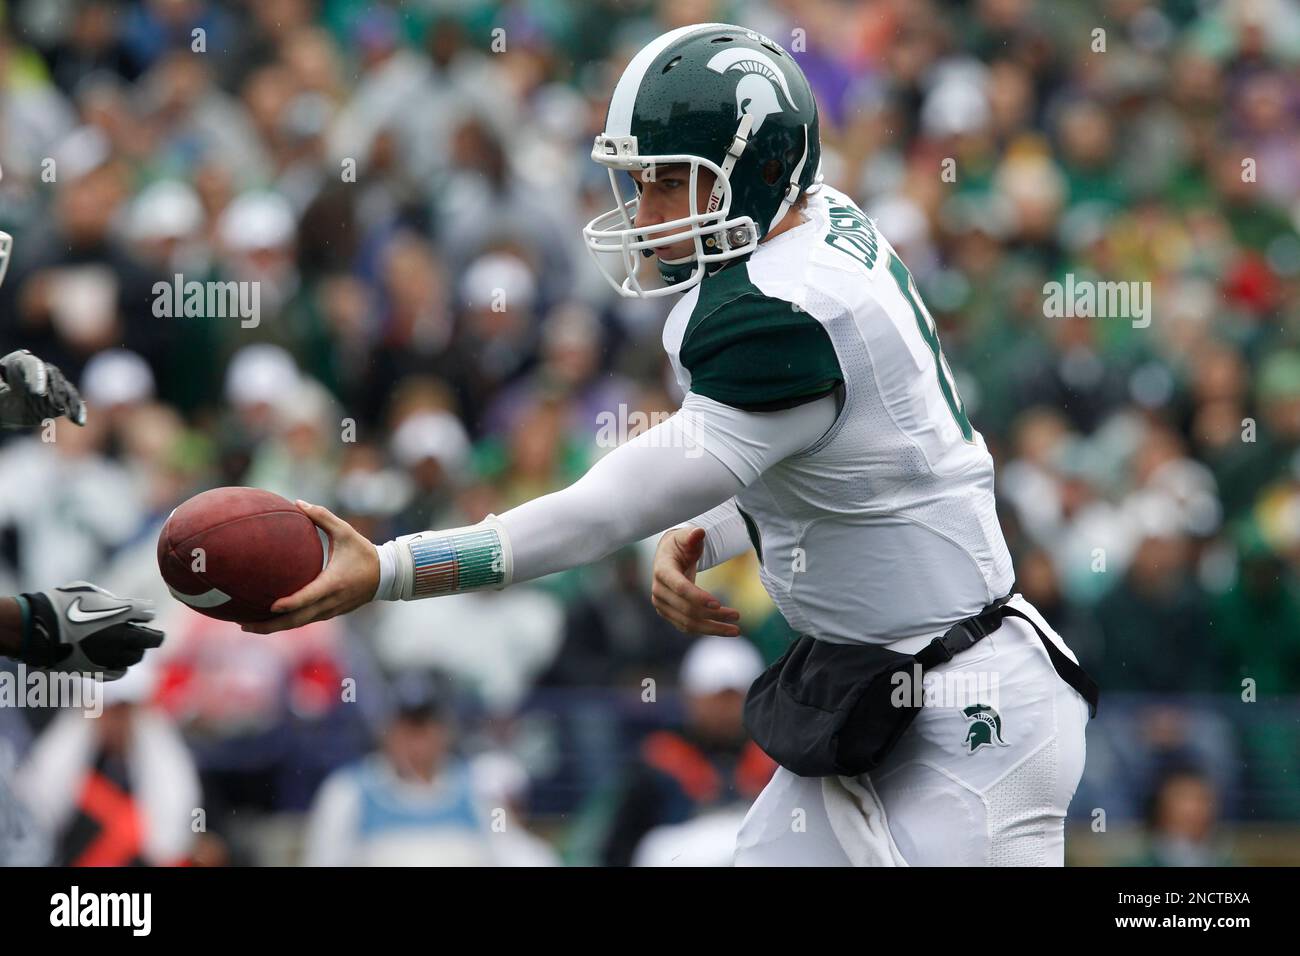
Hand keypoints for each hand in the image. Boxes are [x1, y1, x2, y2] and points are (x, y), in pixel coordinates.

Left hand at [0, 350, 85, 429]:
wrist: (1, 408)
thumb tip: (2, 380)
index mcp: (18, 363)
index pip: (32, 365)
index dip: (38, 377)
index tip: (38, 393)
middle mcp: (38, 371)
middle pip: (53, 376)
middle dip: (57, 390)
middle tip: (57, 407)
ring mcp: (50, 386)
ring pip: (66, 389)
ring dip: (72, 403)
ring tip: (74, 418)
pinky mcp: (58, 400)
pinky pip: (72, 403)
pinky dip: (77, 411)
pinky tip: (79, 422)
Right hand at [17, 581, 163, 680]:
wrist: (36, 627)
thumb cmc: (59, 603)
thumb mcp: (89, 591)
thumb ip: (109, 599)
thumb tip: (119, 606)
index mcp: (123, 612)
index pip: (148, 612)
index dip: (146, 612)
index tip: (143, 613)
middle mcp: (122, 635)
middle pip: (152, 640)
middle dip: (152, 636)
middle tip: (152, 635)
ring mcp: (111, 655)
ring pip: (136, 657)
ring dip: (136, 651)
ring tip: (132, 647)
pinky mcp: (96, 670)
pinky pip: (119, 672)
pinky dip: (121, 666)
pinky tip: (117, 661)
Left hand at [241, 500, 378, 633]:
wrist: (386, 576)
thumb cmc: (364, 552)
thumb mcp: (346, 531)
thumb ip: (322, 516)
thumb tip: (297, 502)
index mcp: (334, 582)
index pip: (309, 597)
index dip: (291, 603)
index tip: (271, 605)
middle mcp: (331, 601)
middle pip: (297, 619)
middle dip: (270, 625)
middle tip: (244, 625)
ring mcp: (330, 610)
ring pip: (299, 624)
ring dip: (275, 627)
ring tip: (248, 625)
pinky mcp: (330, 613)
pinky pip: (305, 621)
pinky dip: (287, 623)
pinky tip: (269, 620)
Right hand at [650, 526, 740, 635]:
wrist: (668, 557)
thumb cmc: (680, 544)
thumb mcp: (686, 537)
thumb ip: (692, 536)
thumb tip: (699, 532)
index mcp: (662, 571)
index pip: (680, 588)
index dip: (698, 597)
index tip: (718, 604)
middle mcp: (658, 591)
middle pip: (687, 609)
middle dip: (713, 615)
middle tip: (737, 615)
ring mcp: (662, 605)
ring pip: (688, 623)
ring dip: (713, 628)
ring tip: (736, 630)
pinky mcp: (669, 614)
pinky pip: (688, 627)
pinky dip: (707, 630)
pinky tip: (724, 630)